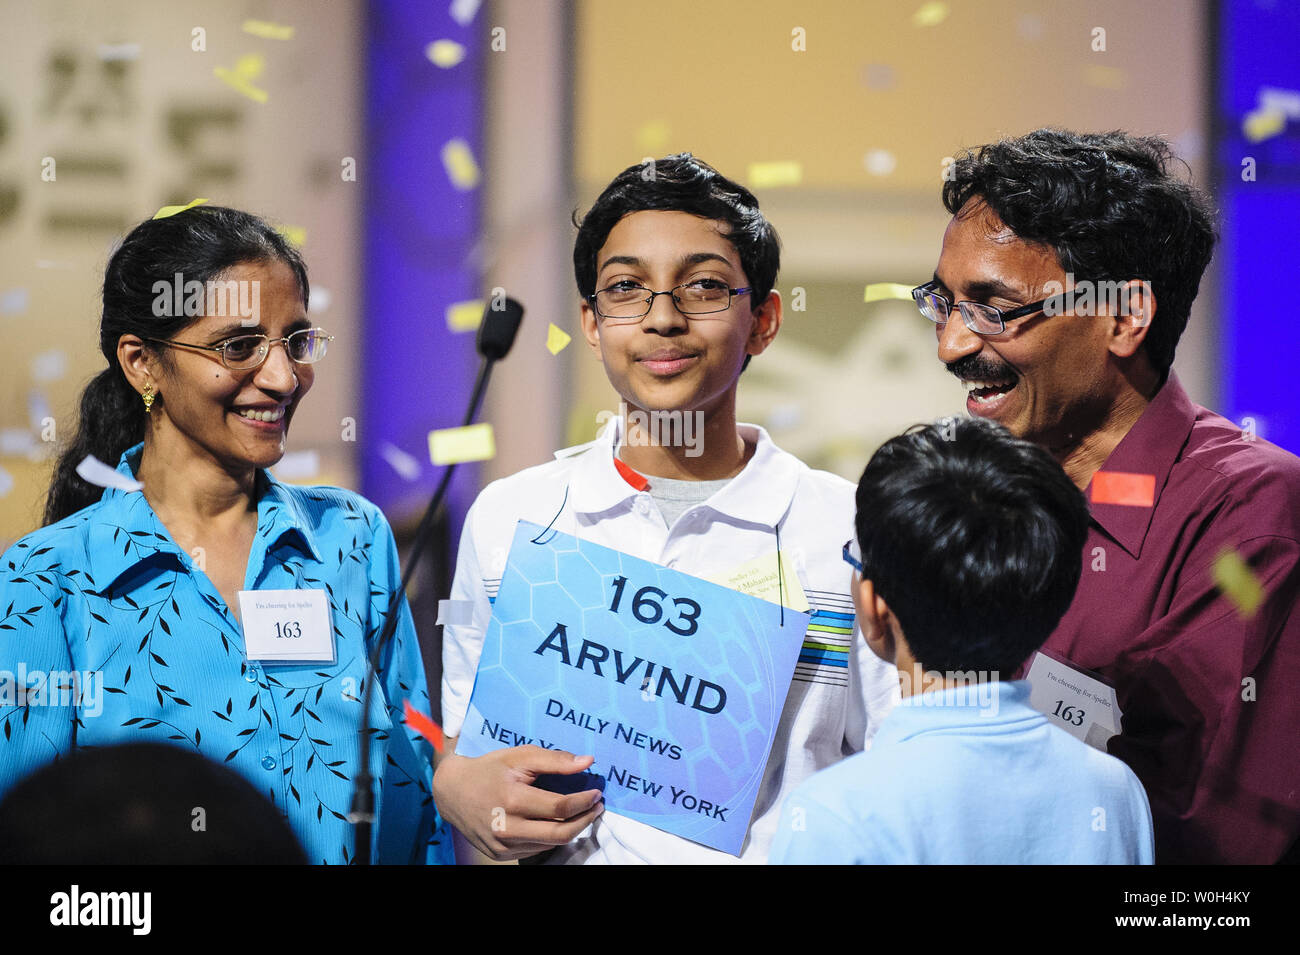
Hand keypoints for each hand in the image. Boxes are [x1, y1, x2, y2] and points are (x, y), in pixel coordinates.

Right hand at [432, 743, 603, 860]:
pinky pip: (536, 850)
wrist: (452, 791)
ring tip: (580, 813)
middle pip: (560, 833)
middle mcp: (507, 827)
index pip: (560, 808)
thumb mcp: (519, 756)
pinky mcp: (500, 855)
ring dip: (572, 830)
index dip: (584, 802)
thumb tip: (588, 761)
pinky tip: (555, 823)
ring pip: (550, 844)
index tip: (597, 793)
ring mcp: (503, 845)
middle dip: (585, 820)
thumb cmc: (489, 769)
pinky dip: (551, 837)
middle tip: (597, 807)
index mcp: (513, 800)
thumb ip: (555, 760)